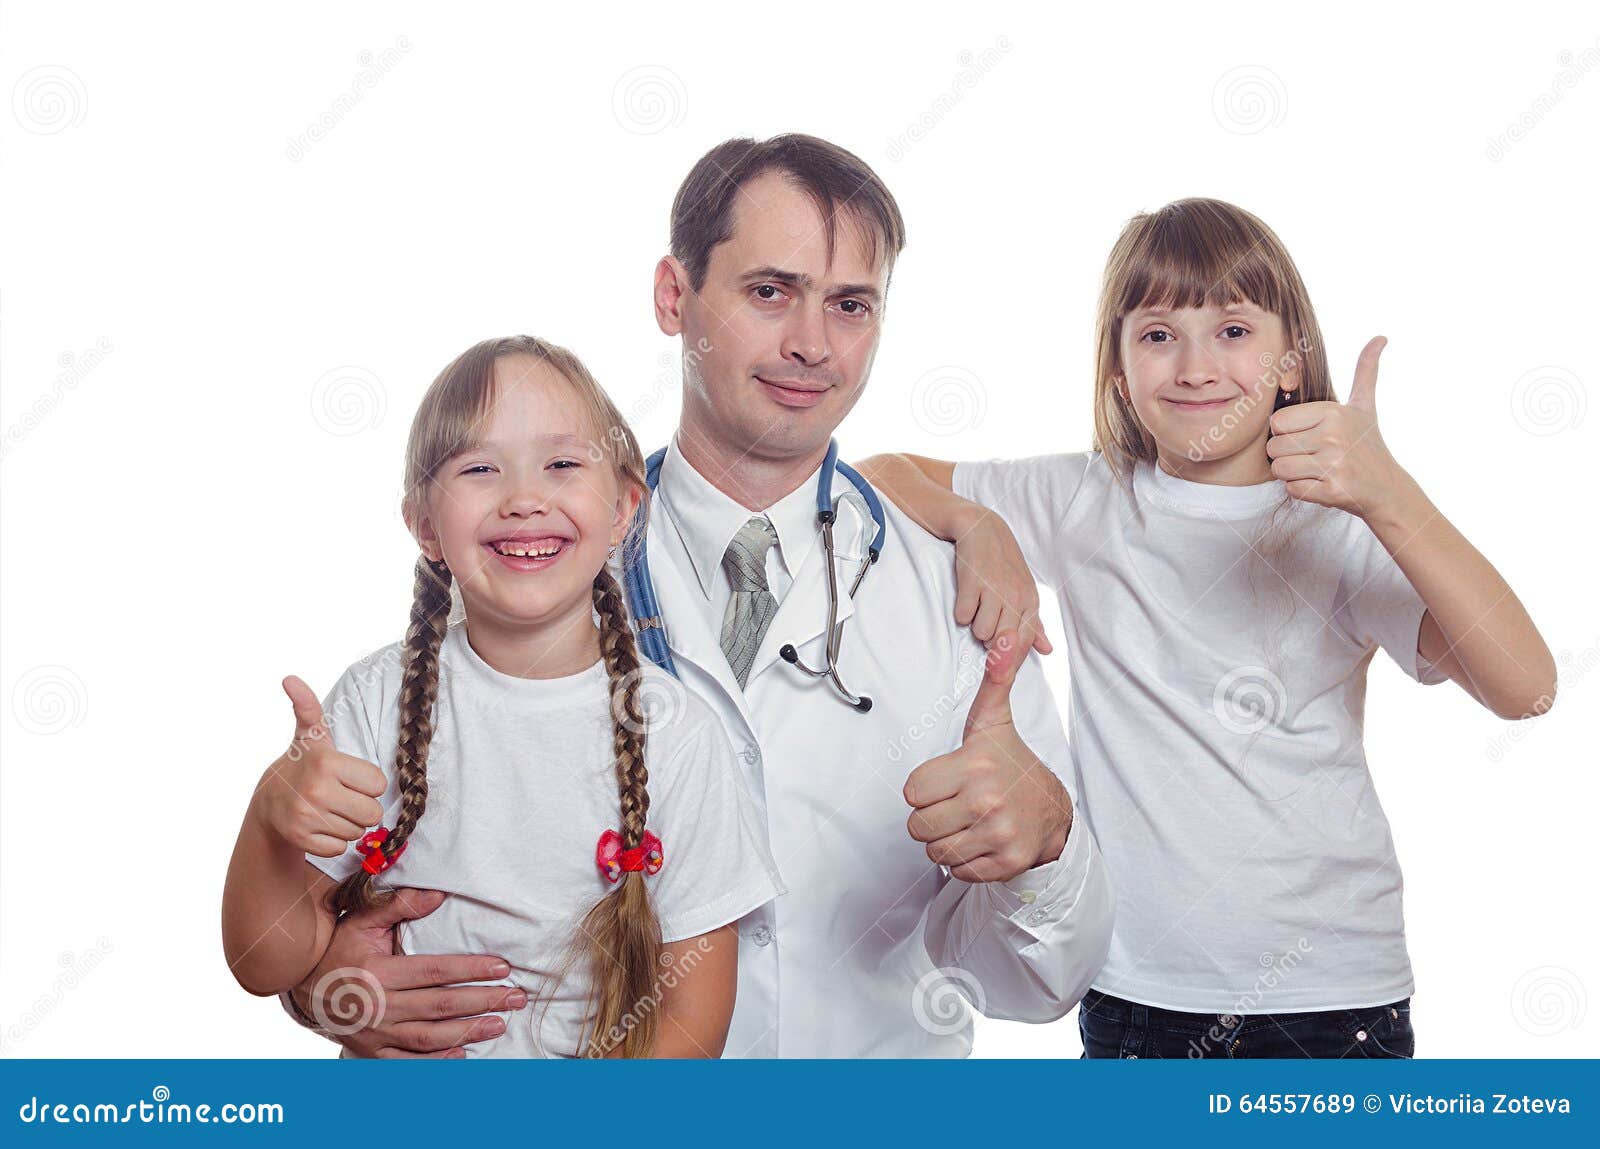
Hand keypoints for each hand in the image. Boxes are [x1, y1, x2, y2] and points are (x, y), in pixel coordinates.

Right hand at [253, 676, 386, 856]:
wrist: (268, 802)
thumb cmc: (302, 765)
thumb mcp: (310, 736)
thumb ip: (308, 707)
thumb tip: (290, 678)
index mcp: (327, 762)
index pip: (379, 784)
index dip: (367, 783)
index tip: (348, 778)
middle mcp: (317, 789)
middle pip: (373, 812)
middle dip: (361, 807)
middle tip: (341, 797)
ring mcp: (307, 816)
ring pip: (357, 832)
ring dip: (348, 824)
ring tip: (328, 810)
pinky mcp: (301, 839)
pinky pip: (340, 848)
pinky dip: (333, 841)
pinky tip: (318, 826)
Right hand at [291, 887, 527, 1057]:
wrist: (299, 984)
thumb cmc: (338, 948)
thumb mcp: (362, 920)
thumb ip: (399, 905)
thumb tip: (438, 894)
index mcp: (378, 973)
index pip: (436, 971)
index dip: (472, 969)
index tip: (503, 967)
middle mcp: (378, 1006)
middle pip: (440, 1006)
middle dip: (483, 1001)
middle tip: (516, 997)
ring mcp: (375, 1034)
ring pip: (429, 1037)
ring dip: (469, 1032)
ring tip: (499, 1024)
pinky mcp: (371, 1051)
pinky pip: (408, 1062)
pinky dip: (437, 1061)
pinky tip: (463, 1055)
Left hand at [902, 632, 1071, 882]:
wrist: (1053, 810)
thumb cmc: (1011, 764)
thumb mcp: (994, 721)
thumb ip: (995, 679)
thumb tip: (1008, 635)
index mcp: (975, 765)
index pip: (912, 791)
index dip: (925, 788)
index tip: (949, 781)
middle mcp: (986, 801)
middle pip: (918, 825)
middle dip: (932, 817)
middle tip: (957, 804)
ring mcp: (997, 835)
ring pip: (934, 851)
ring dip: (945, 840)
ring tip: (968, 823)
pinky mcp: (1004, 863)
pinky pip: (957, 871)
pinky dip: (964, 862)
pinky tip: (980, 841)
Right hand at [953, 510, 1052, 655]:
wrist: (982, 529)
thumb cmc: (1003, 565)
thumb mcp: (1024, 592)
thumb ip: (1034, 624)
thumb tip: (1047, 650)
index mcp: (1030, 601)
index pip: (1022, 644)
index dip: (1008, 659)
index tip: (997, 666)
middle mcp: (1015, 597)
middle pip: (1001, 643)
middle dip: (989, 641)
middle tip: (985, 622)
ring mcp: (994, 589)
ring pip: (981, 633)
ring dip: (974, 624)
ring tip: (976, 605)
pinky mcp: (972, 583)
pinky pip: (962, 617)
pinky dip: (960, 612)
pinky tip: (965, 597)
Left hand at [1267, 336, 1410, 518]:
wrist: (1388, 488)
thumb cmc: (1368, 445)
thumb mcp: (1365, 406)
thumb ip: (1365, 372)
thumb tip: (1380, 337)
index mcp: (1332, 412)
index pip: (1277, 422)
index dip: (1287, 432)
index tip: (1308, 436)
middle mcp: (1333, 435)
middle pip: (1274, 447)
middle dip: (1287, 455)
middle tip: (1313, 456)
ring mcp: (1333, 463)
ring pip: (1279, 469)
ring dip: (1292, 474)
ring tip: (1316, 469)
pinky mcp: (1332, 490)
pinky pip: (1292, 490)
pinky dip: (1302, 491)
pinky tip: (1322, 484)